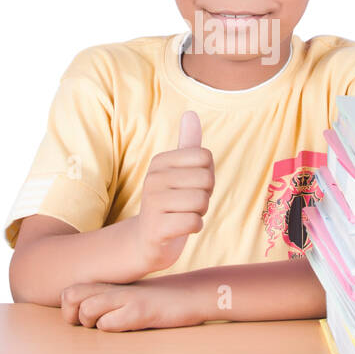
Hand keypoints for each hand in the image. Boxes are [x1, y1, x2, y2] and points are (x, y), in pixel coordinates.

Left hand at [60, 278, 204, 331]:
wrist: (193, 294)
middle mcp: (114, 287)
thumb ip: (108, 302)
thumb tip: (86, 318)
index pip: (69, 291)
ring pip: (87, 310)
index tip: (82, 319)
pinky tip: (130, 324)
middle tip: (91, 324)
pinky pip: (111, 323)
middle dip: (72, 316)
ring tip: (113, 323)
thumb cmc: (160, 300)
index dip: (68, 309)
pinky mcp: (141, 310)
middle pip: (70, 296)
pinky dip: (114, 328)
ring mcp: (127, 297)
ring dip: (94, 323)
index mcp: (109, 283)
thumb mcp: (130, 296)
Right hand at [127, 110, 213, 275]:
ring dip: (199, 212)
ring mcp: (153, 203)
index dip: (207, 175)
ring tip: (182, 214)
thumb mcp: (179, 171)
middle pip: (206, 180)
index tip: (191, 186)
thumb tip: (191, 113)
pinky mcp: (157, 228)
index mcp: (160, 161)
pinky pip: (195, 222)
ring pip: (202, 201)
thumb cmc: (171, 202)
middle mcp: (153, 178)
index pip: (206, 157)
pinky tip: (179, 228)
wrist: (148, 240)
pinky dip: (194, 227)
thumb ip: (188, 144)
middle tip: (187, 204)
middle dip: (204, 196)